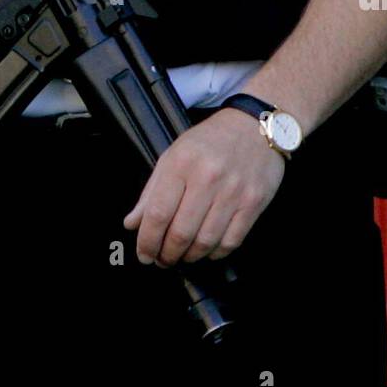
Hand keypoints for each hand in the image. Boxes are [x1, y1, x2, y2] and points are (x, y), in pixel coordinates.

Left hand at [122, 107, 285, 267]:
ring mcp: (234, 191)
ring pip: (205, 242)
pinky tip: (207, 250)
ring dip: (189, 257)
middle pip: (181, 233)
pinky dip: (215, 253)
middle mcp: (208, 177)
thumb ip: (151, 191)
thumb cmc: (210, 141)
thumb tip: (132, 223)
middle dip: (167, 255)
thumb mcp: (174, 155)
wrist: (254, 126)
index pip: (158, 213)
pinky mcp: (254, 202)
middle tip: (162, 260)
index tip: (144, 254)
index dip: (147, 241)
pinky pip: (231, 241)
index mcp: (182, 162)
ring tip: (182, 256)